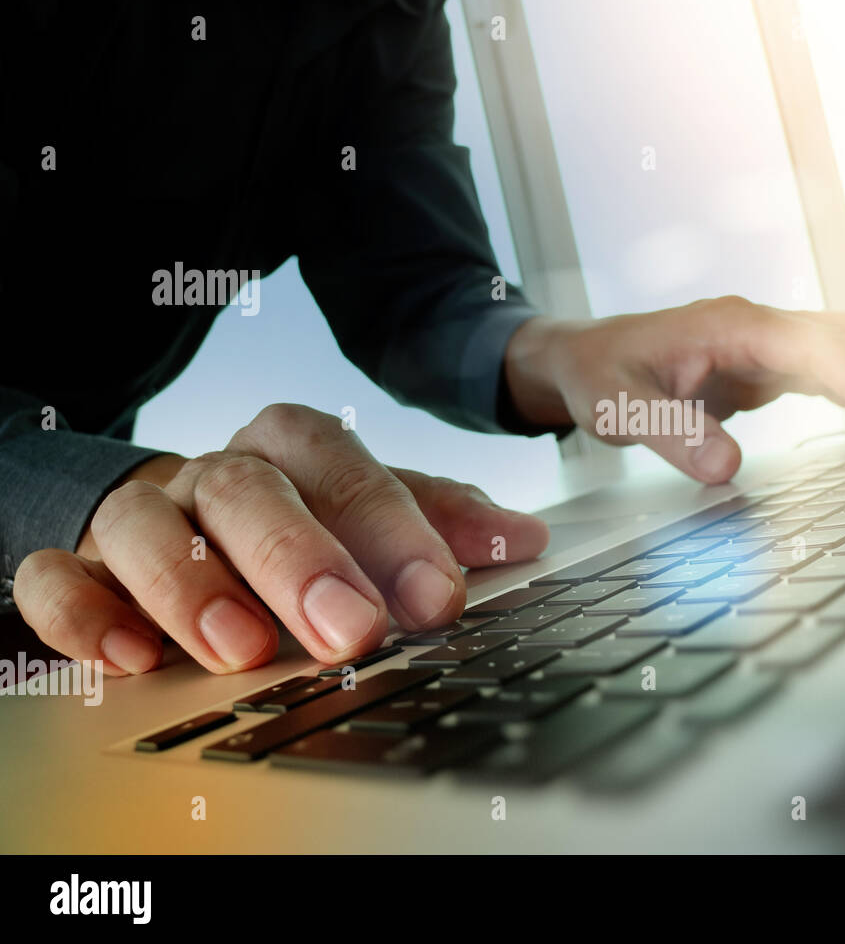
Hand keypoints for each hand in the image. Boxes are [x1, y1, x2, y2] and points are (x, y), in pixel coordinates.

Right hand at [12, 404, 548, 674]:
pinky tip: (131, 658)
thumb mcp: (374, 512)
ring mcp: (145, 514)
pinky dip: (87, 612)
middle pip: (251, 494)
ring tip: (243, 650)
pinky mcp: (81, 562)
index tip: (438, 599)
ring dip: (194, 588)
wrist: (185, 512)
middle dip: (302, 562)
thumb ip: (438, 522)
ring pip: (149, 527)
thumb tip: (523, 541)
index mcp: (296, 449)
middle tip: (351, 632)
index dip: (394, 532)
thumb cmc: (300, 516)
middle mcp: (220, 472)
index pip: (348, 472)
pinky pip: (57, 576)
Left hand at [505, 297, 844, 482]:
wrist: (581, 359)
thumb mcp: (617, 407)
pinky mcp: (767, 365)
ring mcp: (767, 342)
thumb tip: (727, 469)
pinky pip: (832, 372)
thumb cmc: (597, 376)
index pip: (819, 350)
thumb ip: (667, 433)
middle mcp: (761, 325)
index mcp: (734, 326)